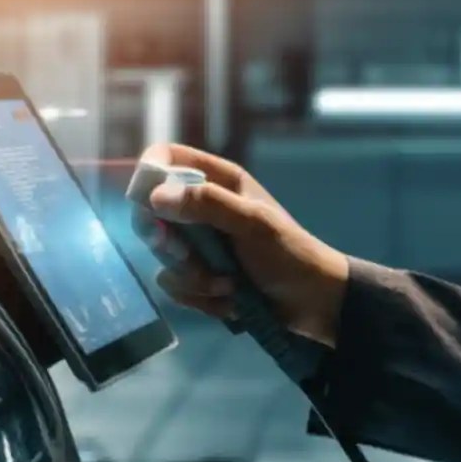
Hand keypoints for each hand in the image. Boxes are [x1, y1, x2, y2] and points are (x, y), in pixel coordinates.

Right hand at [130, 143, 348, 347]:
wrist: (313, 302)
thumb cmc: (290, 254)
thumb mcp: (253, 224)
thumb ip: (208, 205)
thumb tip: (155, 196)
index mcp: (219, 181)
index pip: (166, 159)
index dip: (148, 176)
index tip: (147, 204)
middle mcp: (204, 208)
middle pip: (152, 213)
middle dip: (168, 243)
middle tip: (187, 256)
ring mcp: (201, 243)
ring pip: (164, 257)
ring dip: (194, 278)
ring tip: (229, 284)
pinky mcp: (201, 275)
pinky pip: (177, 286)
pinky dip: (202, 298)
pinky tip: (231, 300)